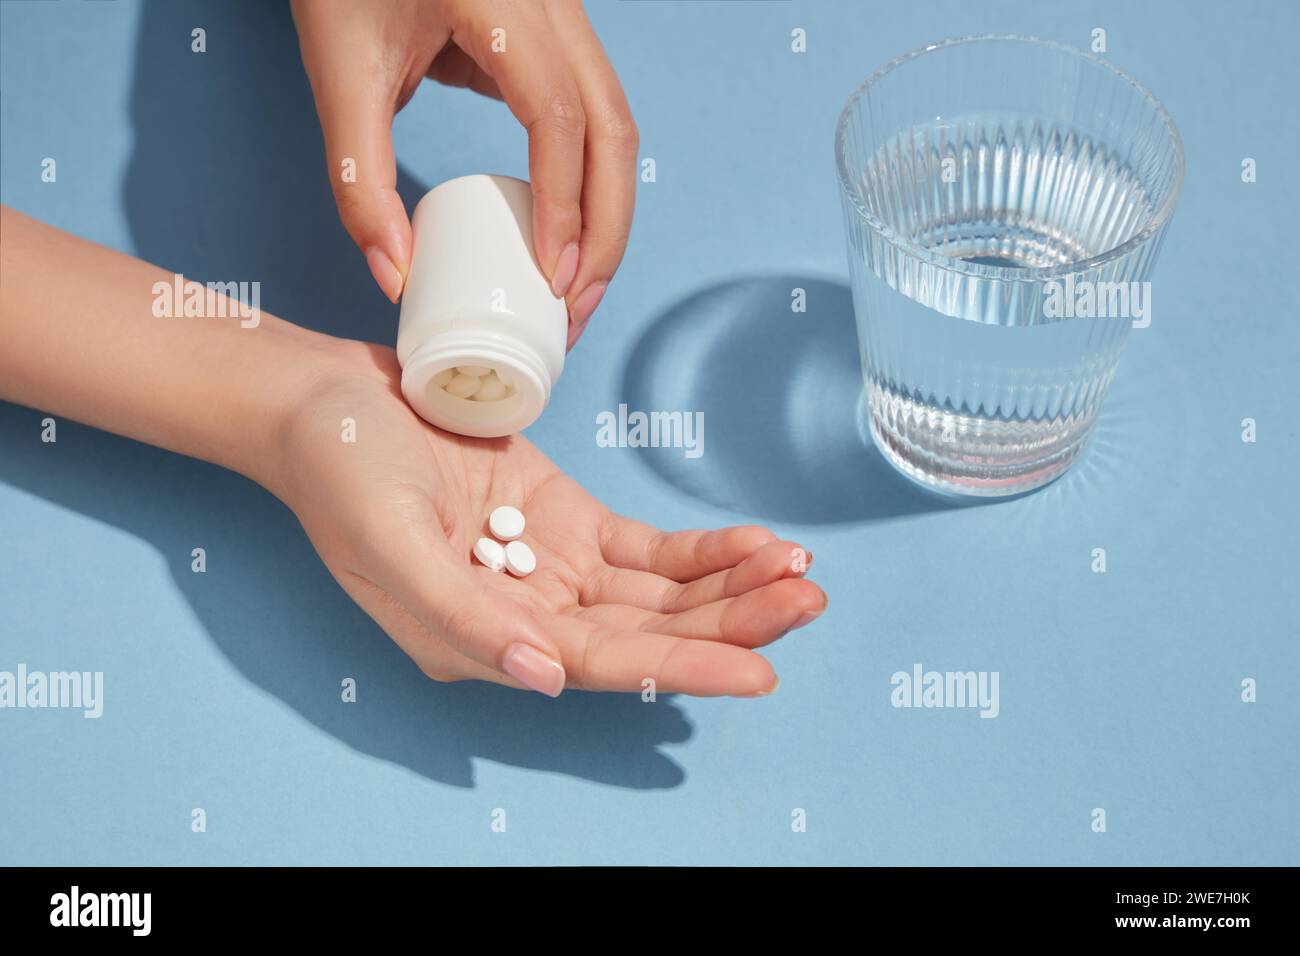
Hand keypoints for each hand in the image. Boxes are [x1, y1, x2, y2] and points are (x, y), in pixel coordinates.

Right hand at [273, 344, 825, 696]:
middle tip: (807, 603)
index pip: (602, 665)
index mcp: (484, 642)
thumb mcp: (389, 546)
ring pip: (661, 593)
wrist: (326, 402)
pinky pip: (649, 547)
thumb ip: (464, 618)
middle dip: (731, 621)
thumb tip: (547, 677)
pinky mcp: (567, 518)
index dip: (681, 667)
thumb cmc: (340, 475)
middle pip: (649, 632)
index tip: (758, 669)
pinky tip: (755, 543)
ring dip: (730, 586)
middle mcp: (529, 617)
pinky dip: (703, 548)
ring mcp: (553, 566)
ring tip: (800, 572)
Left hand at [291, 0, 635, 346]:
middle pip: (613, 127)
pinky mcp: (556, 38)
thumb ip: (360, 179)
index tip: (551, 280)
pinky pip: (595, 115)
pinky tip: (570, 235)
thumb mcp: (340, 73)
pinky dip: (591, 182)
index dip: (564, 206)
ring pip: (616, 123)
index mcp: (501, 4)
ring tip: (580, 285)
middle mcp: (551, 4)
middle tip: (578, 304)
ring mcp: (563, 17)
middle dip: (605, 228)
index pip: (559, 117)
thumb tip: (395, 276)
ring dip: (607, 212)